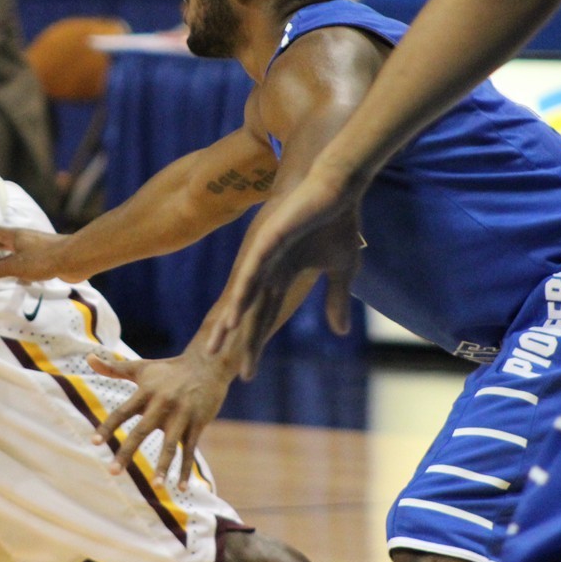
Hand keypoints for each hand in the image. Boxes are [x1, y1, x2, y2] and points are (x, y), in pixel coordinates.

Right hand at [0, 216, 84, 282]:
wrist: (75, 259)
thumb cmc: (44, 259)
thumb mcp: (16, 266)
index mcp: (13, 237)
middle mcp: (21, 240)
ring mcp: (32, 248)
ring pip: (9, 251)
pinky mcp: (41, 259)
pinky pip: (20, 261)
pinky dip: (12, 266)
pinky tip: (13, 275)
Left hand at [87, 349, 231, 489]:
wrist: (207, 364)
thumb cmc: (169, 369)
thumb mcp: (142, 367)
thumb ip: (113, 368)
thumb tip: (88, 358)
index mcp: (146, 392)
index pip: (122, 412)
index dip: (108, 427)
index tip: (94, 442)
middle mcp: (162, 404)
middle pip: (142, 431)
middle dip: (127, 452)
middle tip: (112, 472)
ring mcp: (182, 415)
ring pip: (170, 445)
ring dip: (163, 467)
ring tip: (156, 487)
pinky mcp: (198, 424)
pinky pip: (190, 450)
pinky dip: (185, 469)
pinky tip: (180, 488)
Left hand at [207, 171, 363, 375]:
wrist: (339, 187)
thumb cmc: (339, 222)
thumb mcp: (344, 270)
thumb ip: (337, 300)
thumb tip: (340, 332)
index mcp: (283, 275)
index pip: (266, 316)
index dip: (256, 343)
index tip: (248, 373)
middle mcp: (268, 267)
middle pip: (249, 311)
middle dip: (238, 340)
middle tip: (227, 369)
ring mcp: (264, 254)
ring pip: (243, 295)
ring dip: (231, 322)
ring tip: (216, 347)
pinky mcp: (267, 240)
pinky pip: (251, 273)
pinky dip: (242, 296)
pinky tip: (232, 317)